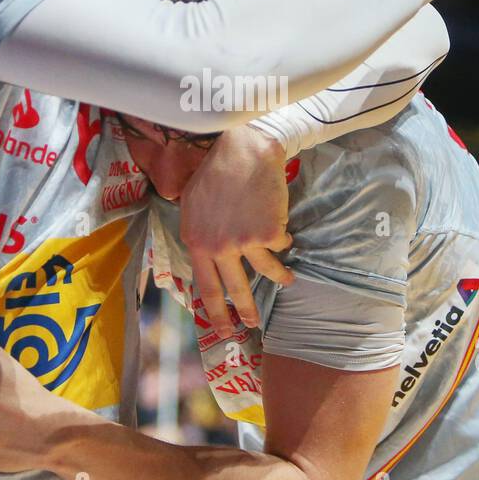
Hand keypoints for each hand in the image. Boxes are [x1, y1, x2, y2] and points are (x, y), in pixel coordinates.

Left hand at [178, 125, 295, 336]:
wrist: (245, 149)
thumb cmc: (216, 171)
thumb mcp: (191, 203)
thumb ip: (196, 232)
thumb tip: (202, 255)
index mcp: (196, 242)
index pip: (205, 287)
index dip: (215, 312)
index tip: (223, 330)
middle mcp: (218, 247)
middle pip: (235, 289)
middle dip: (246, 311)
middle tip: (253, 324)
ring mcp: (244, 242)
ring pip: (266, 272)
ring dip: (279, 278)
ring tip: (287, 280)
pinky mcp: (269, 233)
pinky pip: (280, 245)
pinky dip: (282, 239)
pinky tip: (280, 224)